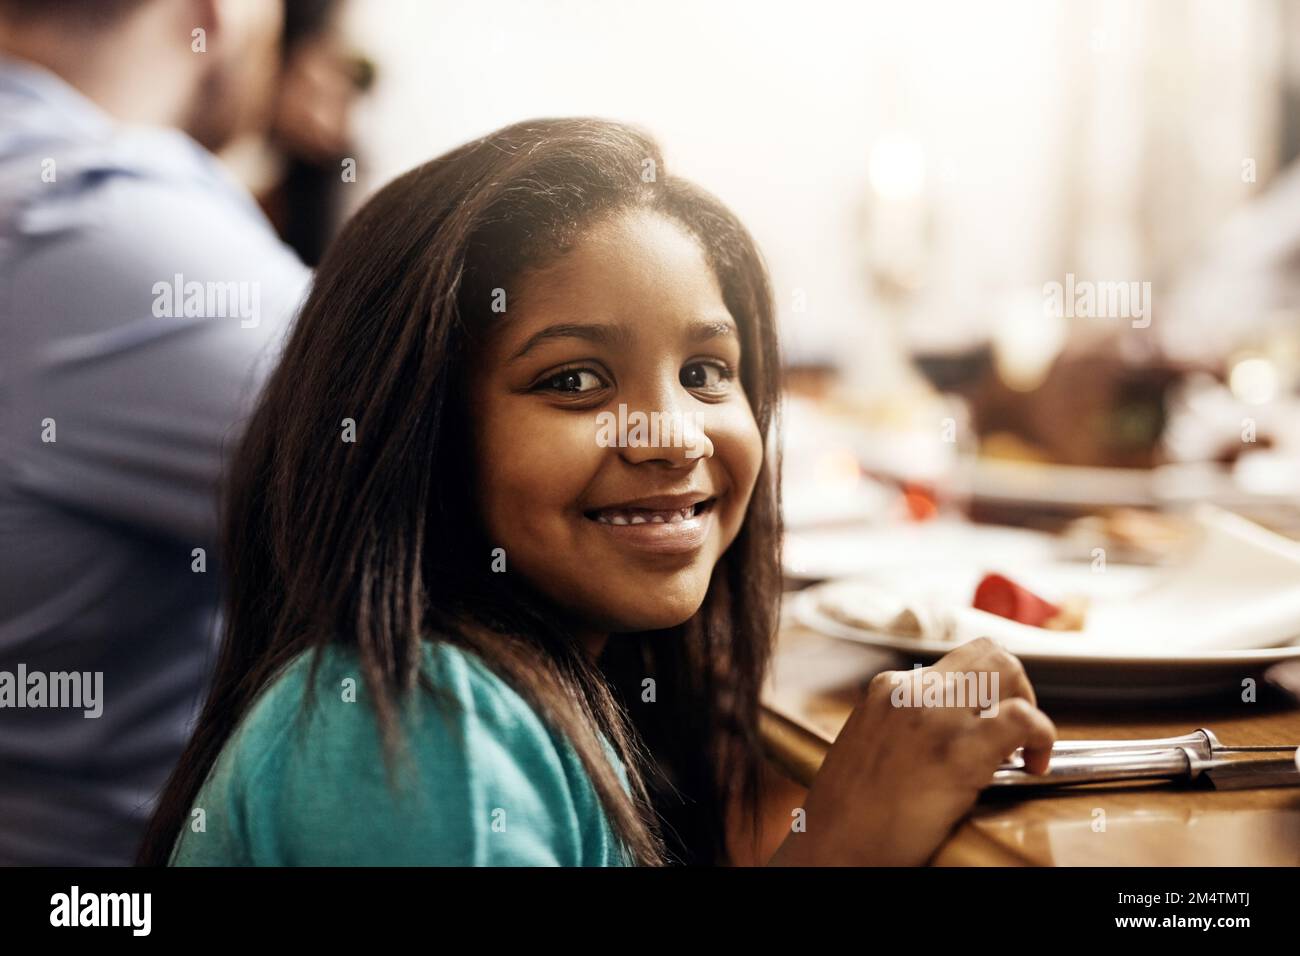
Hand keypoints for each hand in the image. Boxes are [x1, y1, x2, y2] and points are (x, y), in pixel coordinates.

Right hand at [769, 637, 1055, 865]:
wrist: (832, 848)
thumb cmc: (848, 813)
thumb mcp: (867, 745)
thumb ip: (901, 724)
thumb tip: (942, 729)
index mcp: (887, 689)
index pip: (955, 663)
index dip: (986, 692)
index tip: (990, 725)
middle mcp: (910, 691)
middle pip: (986, 653)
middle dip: (1015, 686)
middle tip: (1014, 734)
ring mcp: (934, 717)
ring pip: (1006, 669)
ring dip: (1029, 703)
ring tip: (1023, 750)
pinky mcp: (958, 753)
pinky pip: (1023, 719)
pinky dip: (1042, 735)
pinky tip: (1035, 764)